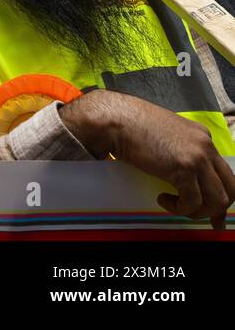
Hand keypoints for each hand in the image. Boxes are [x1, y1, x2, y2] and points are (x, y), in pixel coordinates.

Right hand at [62, 90, 234, 229]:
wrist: (116, 119)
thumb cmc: (130, 124)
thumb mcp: (164, 133)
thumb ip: (178, 149)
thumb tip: (178, 171)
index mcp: (201, 137)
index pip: (222, 171)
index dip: (219, 193)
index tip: (213, 210)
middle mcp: (205, 146)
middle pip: (229, 187)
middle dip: (219, 209)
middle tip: (209, 221)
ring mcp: (197, 157)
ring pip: (217, 198)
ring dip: (198, 211)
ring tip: (177, 207)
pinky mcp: (184, 168)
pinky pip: (192, 201)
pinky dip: (179, 207)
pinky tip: (162, 199)